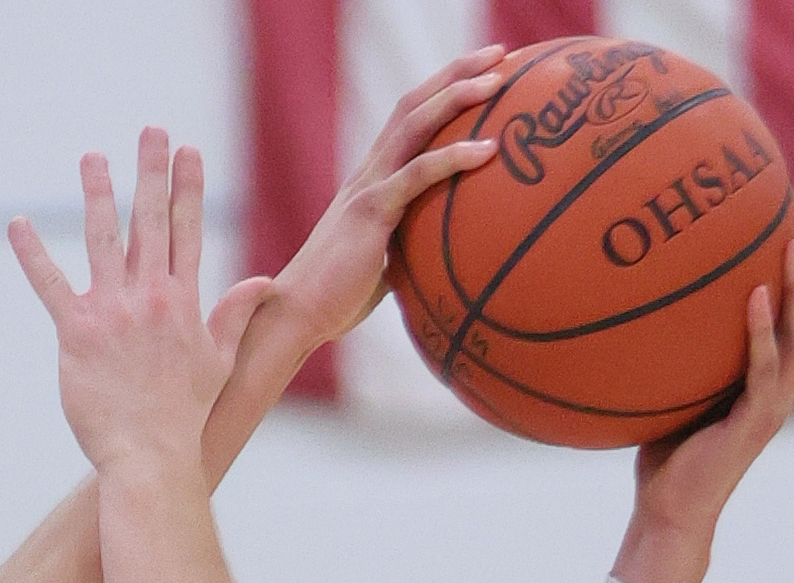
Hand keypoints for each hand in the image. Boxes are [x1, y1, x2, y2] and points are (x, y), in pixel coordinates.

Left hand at [11, 129, 272, 473]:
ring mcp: (113, 313)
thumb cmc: (184, 416)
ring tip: (92, 157)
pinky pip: (51, 284)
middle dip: (151, 172)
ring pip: (104, 239)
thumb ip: (235, 316)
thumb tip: (262, 284)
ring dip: (98, 193)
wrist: (150, 457)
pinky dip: (33, 254)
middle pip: (151, 221)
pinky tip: (19, 225)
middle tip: (150, 130)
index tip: (188, 151)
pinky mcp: (77, 333)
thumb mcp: (220, 362)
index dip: (188, 187)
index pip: (189, 231)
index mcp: (185, 302)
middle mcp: (150, 298)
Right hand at [273, 49, 503, 343]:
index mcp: (367, 182)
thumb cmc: (333, 304)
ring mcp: (366, 188)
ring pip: (415, 123)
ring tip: (500, 79)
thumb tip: (439, 264)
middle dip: (457, 72)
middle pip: (414, 104)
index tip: (482, 75)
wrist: (293, 317)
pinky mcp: (370, 211)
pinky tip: (487, 149)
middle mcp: (366, 174)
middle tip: (500, 54)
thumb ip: (405, 253)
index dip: (442, 92)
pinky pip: (418, 174)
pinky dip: (453, 156)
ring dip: (458, 94)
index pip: (407, 121)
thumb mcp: (379, 270)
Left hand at [612, 218, 793, 582]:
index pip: (791, 317)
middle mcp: (778, 388)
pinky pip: (763, 368)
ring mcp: (772, 404)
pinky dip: (760, 331)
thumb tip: (638, 316)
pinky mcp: (755, 422)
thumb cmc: (662, 459)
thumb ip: (674, 361)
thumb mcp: (670, 397)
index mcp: (764, 380)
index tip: (791, 227)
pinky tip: (754, 296)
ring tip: (793, 243)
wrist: (667, 513)